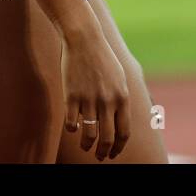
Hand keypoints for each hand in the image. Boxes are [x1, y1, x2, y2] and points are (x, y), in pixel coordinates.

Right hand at [60, 27, 130, 159]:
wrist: (84, 39)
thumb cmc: (103, 58)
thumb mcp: (121, 77)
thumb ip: (122, 99)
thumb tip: (123, 121)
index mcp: (122, 97)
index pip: (124, 132)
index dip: (119, 147)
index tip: (114, 153)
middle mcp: (107, 100)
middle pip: (107, 138)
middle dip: (104, 152)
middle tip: (100, 157)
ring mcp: (89, 99)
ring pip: (89, 134)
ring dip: (87, 145)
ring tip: (85, 147)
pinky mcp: (71, 95)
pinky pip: (72, 122)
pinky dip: (72, 129)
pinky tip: (72, 128)